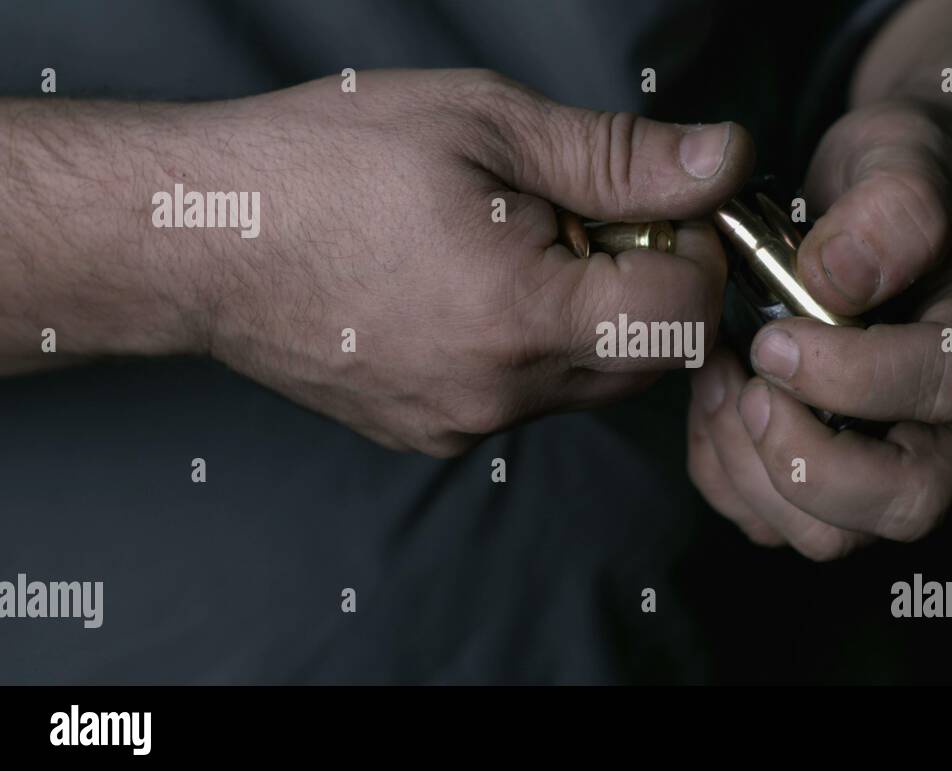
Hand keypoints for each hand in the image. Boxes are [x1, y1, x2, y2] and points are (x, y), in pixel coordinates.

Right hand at [190, 69, 752, 454]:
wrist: (198, 236)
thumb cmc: (326, 163)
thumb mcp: (484, 124)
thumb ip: (620, 155)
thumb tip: (723, 159)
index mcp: (525, 317)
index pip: (690, 313)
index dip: (695, 245)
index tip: (653, 202)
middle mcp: (503, 396)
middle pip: (655, 357)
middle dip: (651, 283)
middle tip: (581, 214)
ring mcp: (465, 426)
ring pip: (595, 381)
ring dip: (594, 317)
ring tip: (514, 247)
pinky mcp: (434, 435)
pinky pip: (531, 398)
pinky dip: (536, 347)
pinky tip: (472, 289)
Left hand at [688, 103, 951, 558]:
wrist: (890, 198)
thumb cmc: (910, 173)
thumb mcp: (913, 150)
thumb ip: (896, 205)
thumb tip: (834, 282)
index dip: (857, 373)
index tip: (777, 335)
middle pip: (909, 504)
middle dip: (809, 461)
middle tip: (752, 387)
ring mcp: (901, 457)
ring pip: (834, 534)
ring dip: (754, 472)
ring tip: (721, 381)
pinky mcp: (839, 475)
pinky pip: (776, 521)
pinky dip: (726, 475)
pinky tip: (714, 398)